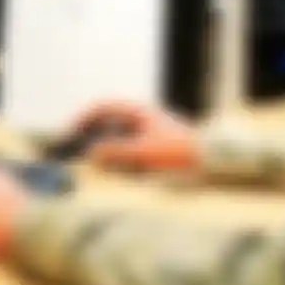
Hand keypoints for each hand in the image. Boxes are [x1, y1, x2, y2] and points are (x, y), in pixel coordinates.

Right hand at [73, 101, 201, 172]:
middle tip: (77, 156)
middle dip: (91, 138)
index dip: (82, 118)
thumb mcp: (146, 152)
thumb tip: (91, 153)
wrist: (215, 164)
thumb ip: (117, 152)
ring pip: (116, 141)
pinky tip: (120, 177)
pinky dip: (118, 163)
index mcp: (139, 111)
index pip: (102, 107)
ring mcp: (148, 135)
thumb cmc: (181, 154)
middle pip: (107, 124)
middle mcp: (142, 120)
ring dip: (105, 153)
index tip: (69, 134)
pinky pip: (128, 155)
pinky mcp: (153, 152)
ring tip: (100, 169)